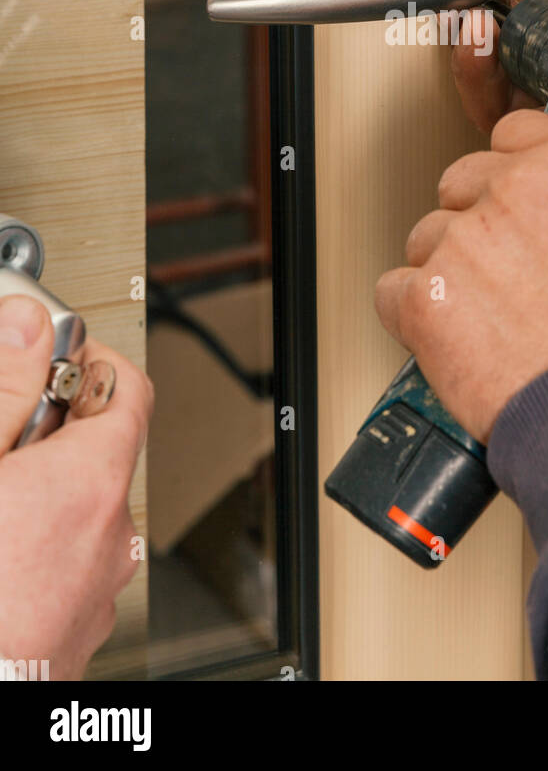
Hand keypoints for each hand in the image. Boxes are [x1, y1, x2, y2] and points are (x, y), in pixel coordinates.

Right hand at [0, 295, 153, 678]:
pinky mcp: (76, 631)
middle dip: (49, 432)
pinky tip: (0, 559)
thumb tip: (28, 323)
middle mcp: (110, 534)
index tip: (45, 356)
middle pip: (99, 448)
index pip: (128, 385)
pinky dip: (40, 549)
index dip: (86, 359)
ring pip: (80, 512)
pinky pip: (68, 566)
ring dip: (42, 494)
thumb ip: (5, 388)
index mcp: (89, 481)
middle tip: (0, 435)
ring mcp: (98, 589)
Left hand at [376, 13, 547, 442]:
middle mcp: (514, 187)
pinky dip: (416, 319)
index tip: (526, 208)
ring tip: (491, 325)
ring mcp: (464, 241)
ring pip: (428, 239)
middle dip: (480, 221)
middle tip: (512, 275)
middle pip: (464, 183)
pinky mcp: (428, 300)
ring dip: (451, 272)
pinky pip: (395, 293)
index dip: (518, 175)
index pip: (517, 134)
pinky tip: (455, 348)